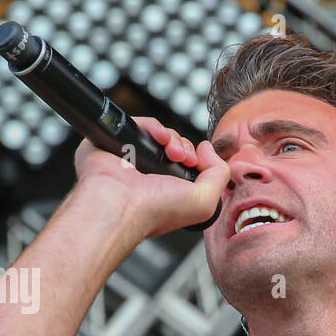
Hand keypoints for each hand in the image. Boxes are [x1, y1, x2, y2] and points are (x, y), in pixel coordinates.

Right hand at [71, 116, 227, 237]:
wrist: (121, 201)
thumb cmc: (157, 210)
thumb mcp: (204, 202)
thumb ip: (219, 174)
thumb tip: (207, 148)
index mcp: (168, 192)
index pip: (188, 167)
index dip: (198, 160)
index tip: (196, 164)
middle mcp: (150, 176)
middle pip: (175, 148)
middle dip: (186, 148)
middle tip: (184, 159)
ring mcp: (133, 159)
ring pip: (159, 136)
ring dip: (173, 137)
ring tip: (172, 151)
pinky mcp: (116, 142)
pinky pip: (140, 125)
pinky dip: (154, 127)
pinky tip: (159, 138)